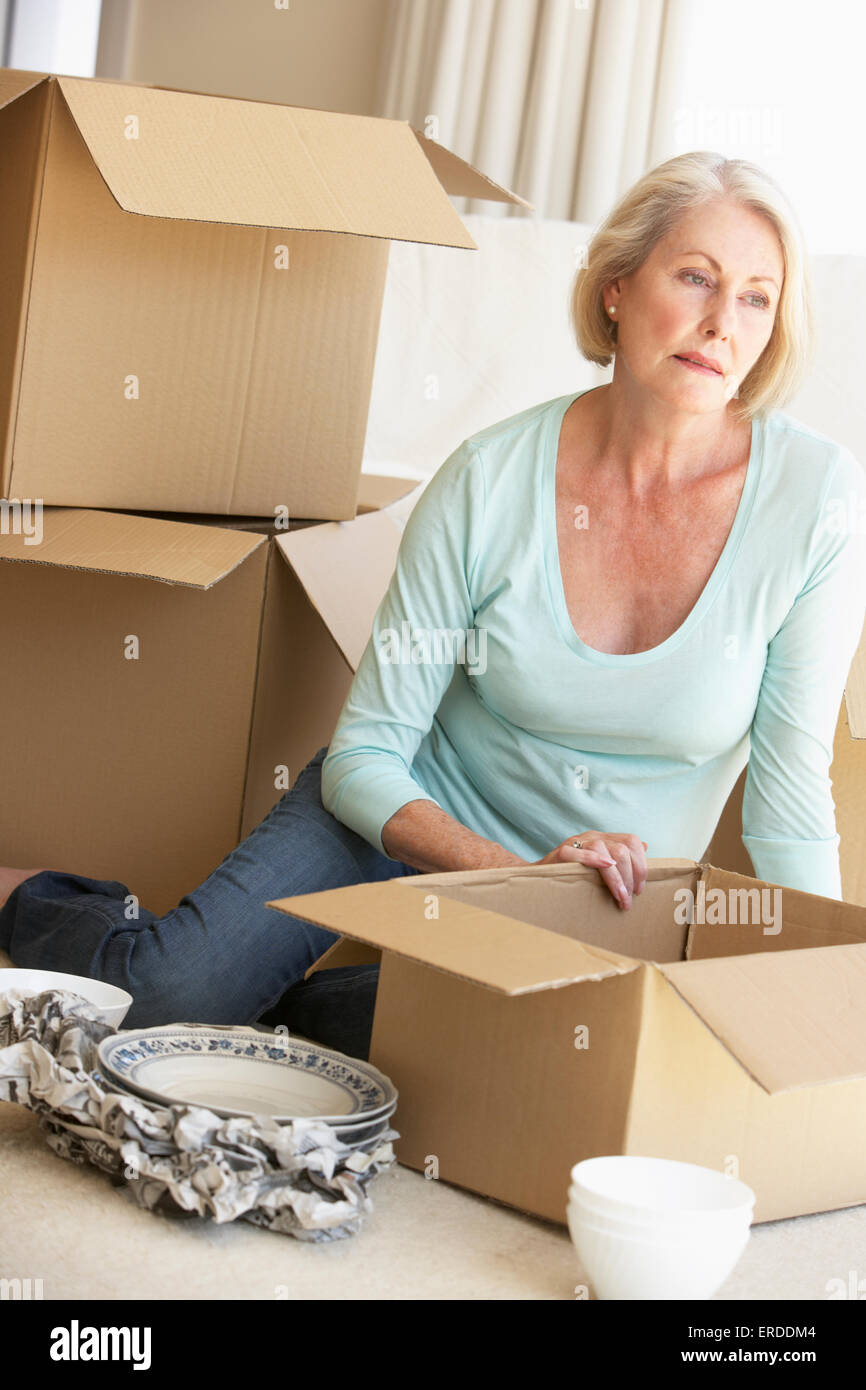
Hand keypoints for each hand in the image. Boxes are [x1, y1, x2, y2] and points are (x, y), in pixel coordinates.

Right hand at [532, 832, 648, 909]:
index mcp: (604, 839)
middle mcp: (592, 837)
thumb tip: (645, 848)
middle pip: (622, 849)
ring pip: (606, 851)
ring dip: (617, 878)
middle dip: (631, 877)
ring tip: (620, 898)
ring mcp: (577, 842)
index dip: (641, 865)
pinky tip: (606, 869)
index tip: (639, 889)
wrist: (539, 877)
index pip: (631, 842)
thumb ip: (619, 856)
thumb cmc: (572, 874)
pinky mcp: (562, 852)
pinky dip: (594, 859)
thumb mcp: (598, 864)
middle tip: (629, 900)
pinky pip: (579, 852)